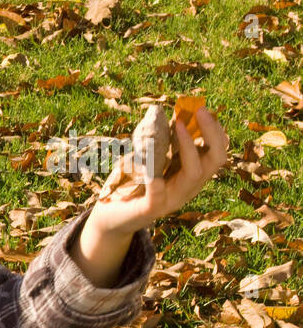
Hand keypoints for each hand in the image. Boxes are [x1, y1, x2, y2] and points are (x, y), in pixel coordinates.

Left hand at [91, 105, 229, 237]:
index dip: (215, 131)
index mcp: (190, 175)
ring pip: (194, 174)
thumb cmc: (130, 185)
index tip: (203, 109)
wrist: (111, 217)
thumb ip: (159, 143)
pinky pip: (158, 194)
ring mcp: (172, 200)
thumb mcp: (149, 160)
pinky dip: (156, 177)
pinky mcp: (151, 209)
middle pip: (215, 161)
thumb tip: (160, 111)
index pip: (216, 153)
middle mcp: (188, 188)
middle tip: (200, 110)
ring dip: (188, 147)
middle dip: (212, 133)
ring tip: (178, 125)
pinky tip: (149, 160)